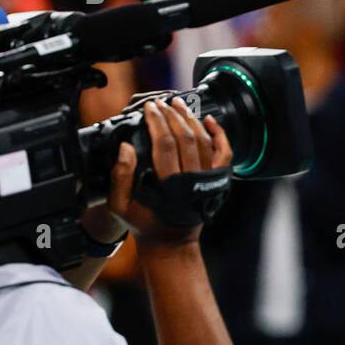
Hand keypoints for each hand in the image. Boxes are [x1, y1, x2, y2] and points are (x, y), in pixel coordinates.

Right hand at [108, 96, 232, 247]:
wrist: (171, 242)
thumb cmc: (144, 223)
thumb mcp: (120, 205)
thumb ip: (120, 176)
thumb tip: (126, 147)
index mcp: (170, 186)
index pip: (164, 143)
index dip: (156, 121)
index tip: (149, 108)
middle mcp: (193, 181)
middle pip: (185, 138)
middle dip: (171, 115)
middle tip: (160, 102)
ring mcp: (208, 180)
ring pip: (205, 141)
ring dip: (191, 119)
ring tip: (178, 104)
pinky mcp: (218, 180)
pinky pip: (224, 153)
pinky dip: (219, 135)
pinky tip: (209, 120)